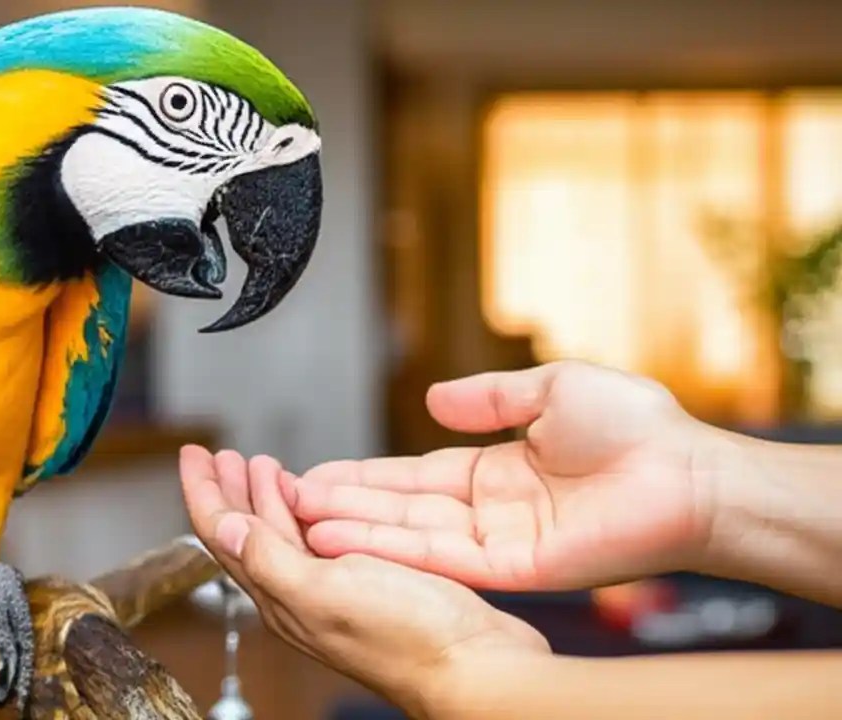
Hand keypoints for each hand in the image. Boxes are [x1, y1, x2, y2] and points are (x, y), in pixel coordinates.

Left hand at [179, 446, 549, 716]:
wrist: (474, 667)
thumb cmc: (409, 638)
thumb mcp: (328, 592)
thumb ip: (271, 562)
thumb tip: (224, 529)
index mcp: (281, 597)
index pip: (225, 536)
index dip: (205, 492)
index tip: (192, 453)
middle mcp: (299, 595)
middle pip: (247, 534)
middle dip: (230, 490)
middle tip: (221, 454)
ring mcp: (332, 591)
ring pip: (283, 536)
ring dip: (266, 497)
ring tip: (259, 465)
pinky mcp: (366, 584)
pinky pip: (318, 542)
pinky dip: (305, 512)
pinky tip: (312, 500)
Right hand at [286, 360, 725, 590]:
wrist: (690, 472)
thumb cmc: (638, 426)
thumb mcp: (550, 390)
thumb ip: (488, 397)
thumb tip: (433, 397)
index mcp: (497, 471)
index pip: (413, 476)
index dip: (364, 476)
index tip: (314, 475)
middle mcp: (489, 510)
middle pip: (400, 507)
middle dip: (343, 502)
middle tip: (284, 499)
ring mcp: (498, 541)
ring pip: (410, 535)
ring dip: (354, 528)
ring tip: (297, 521)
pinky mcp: (513, 566)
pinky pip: (441, 557)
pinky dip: (392, 548)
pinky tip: (346, 539)